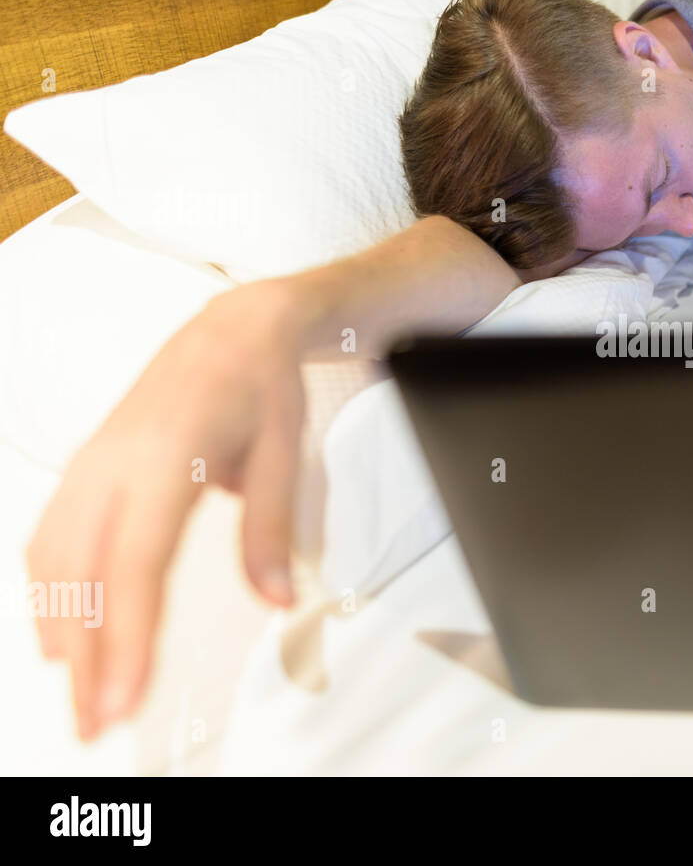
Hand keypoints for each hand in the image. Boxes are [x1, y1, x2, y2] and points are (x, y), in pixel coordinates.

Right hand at [24, 280, 306, 740]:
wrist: (232, 329)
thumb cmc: (259, 385)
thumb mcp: (283, 454)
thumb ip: (269, 531)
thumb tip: (278, 598)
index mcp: (164, 456)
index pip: (136, 565)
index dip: (126, 637)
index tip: (123, 695)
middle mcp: (113, 463)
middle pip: (84, 576)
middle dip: (87, 658)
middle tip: (96, 721)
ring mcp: (90, 464)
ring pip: (55, 561)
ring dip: (62, 632)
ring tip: (80, 693)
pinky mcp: (85, 467)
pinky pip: (50, 537)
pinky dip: (50, 592)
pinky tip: (60, 631)